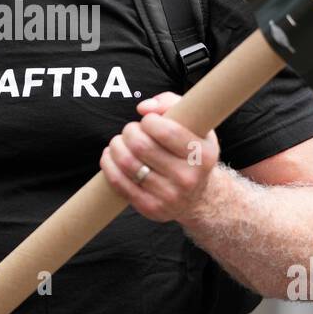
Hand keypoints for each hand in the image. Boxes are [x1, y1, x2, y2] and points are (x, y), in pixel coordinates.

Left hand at [100, 91, 219, 223]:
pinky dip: (109, 165)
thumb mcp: (195, 125)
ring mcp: (170, 197)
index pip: (167, 131)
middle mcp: (189, 178)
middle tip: (131, 131)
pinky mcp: (151, 209)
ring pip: (127, 163)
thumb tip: (144, 108)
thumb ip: (171, 104)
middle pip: (142, 146)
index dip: (149, 121)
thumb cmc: (191, 152)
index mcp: (203, 155)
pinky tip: (110, 156)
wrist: (197, 196)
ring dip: (115, 146)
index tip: (148, 120)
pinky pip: (119, 183)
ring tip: (119, 142)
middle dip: (129, 131)